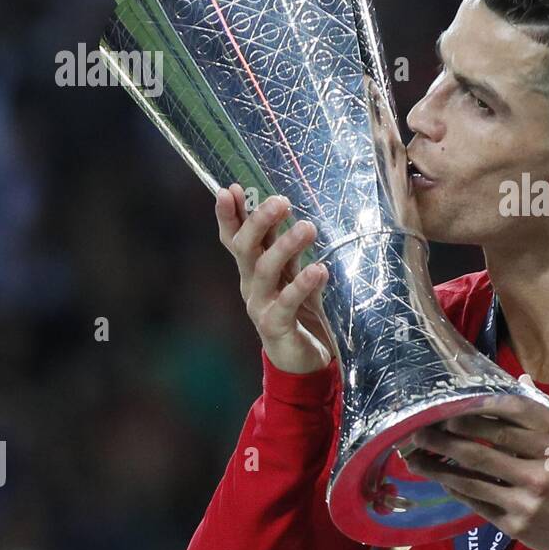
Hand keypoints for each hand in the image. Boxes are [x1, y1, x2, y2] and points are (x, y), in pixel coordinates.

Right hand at [215, 184, 335, 374]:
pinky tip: (319, 270)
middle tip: (281, 201)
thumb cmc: (300, 310)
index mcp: (253, 269)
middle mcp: (251, 285)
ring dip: (285, 246)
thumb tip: (281, 208)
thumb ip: (286, 246)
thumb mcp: (294, 273)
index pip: (235, 237)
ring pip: (265, 271)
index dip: (229, 215)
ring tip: (307, 227)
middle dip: (258, 222)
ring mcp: (260, 306)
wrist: (304, 360)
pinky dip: (302, 285)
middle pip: (245, 249)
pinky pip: (286, 303)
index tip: (231, 189)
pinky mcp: (276, 327)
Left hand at [406, 375, 548, 549]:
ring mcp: (525, 501)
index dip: (476, 413)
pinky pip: (477, 503)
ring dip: (439, 467)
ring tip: (414, 457)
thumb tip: (520, 381)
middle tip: (420, 428)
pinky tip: (439, 478)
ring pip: (473, 480)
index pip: (510, 423)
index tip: (451, 406)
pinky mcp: (513, 524)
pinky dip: (455, 489)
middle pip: (483, 451)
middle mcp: (540, 473)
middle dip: (447, 439)